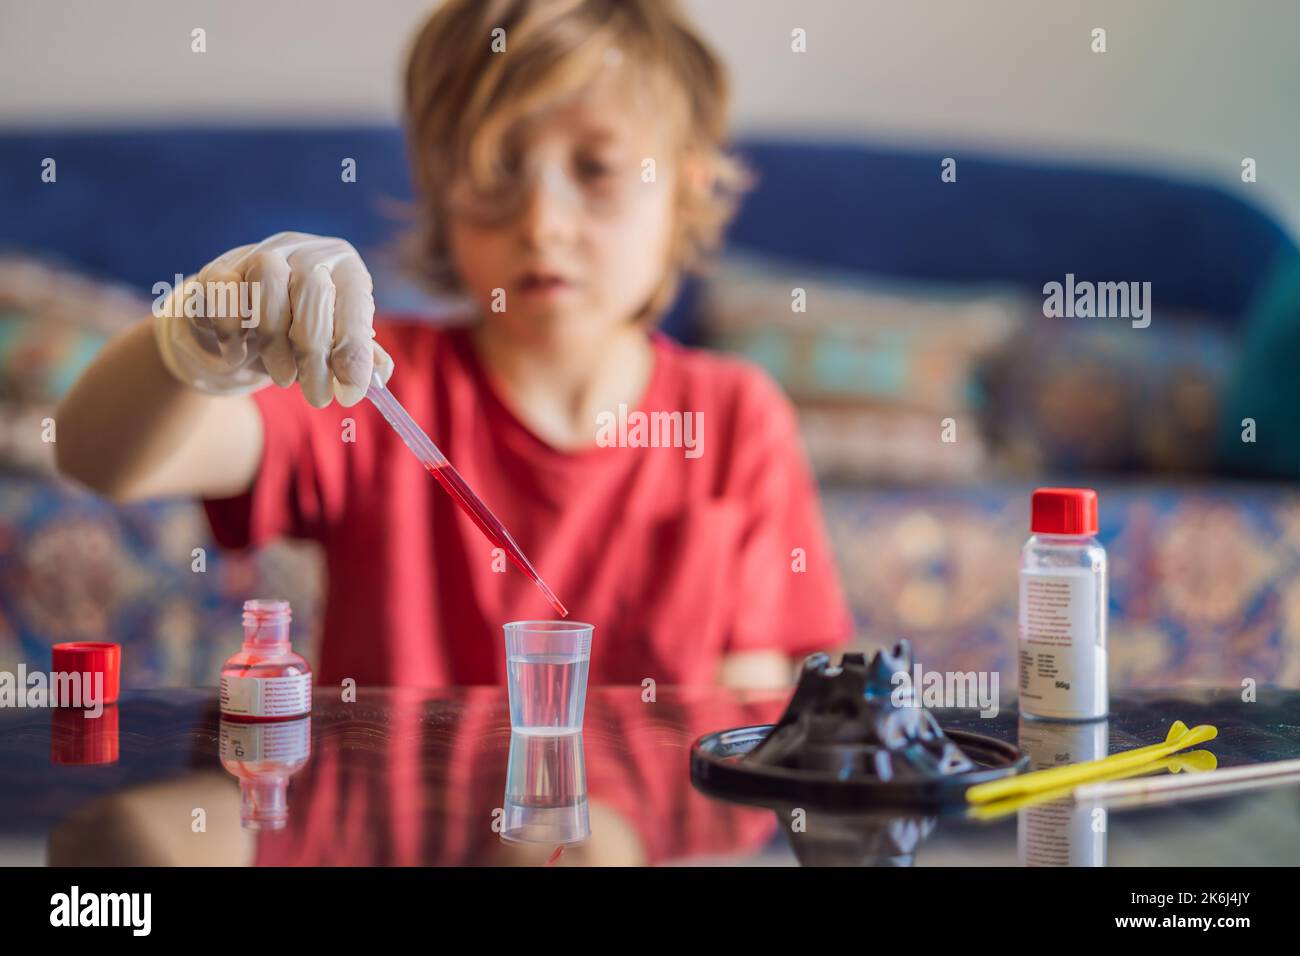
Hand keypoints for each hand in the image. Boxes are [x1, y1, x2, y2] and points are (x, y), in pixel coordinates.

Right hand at [153, 232, 393, 406]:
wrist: (240, 330)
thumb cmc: (300, 337)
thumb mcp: (336, 344)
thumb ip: (359, 355)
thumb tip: (380, 375)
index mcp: (344, 266)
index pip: (355, 301)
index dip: (354, 348)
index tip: (351, 391)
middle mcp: (304, 250)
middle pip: (311, 291)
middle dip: (314, 354)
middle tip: (316, 397)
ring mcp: (258, 255)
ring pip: (267, 286)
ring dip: (275, 342)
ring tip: (283, 378)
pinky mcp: (218, 270)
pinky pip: (224, 295)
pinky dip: (232, 332)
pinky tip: (239, 355)